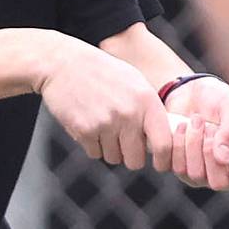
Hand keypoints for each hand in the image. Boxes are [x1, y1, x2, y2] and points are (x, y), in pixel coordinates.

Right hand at [37, 36, 169, 171]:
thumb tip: (163, 140)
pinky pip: (95, 153)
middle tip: (124, 141)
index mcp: (146, 101)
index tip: (160, 164)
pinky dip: (93, 144)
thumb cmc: (104, 73)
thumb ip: (150, 110)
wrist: (65, 64)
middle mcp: (128, 114)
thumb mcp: (135, 83)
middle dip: (130, 156)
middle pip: (136, 160)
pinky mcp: (84, 130)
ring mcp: (106, 123)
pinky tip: (90, 122)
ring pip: (114, 158)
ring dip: (110, 148)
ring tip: (104, 124)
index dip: (163, 160)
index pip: (164, 144)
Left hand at [164, 76, 228, 203]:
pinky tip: (182, 127)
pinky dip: (178, 143)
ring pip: (194, 174)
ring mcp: (200, 175)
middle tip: (211, 128)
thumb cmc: (218, 100)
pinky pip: (174, 167)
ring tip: (197, 121)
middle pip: (219, 183)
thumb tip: (224, 157)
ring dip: (194, 143)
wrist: (188, 92)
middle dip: (212, 152)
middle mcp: (226, 174)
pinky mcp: (177, 169)